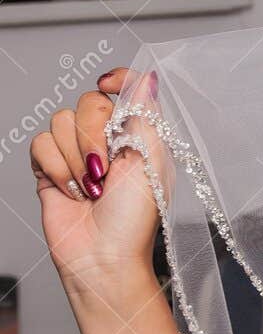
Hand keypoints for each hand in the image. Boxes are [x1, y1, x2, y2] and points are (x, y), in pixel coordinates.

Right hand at [30, 66, 163, 302]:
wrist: (103, 256)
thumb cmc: (135, 218)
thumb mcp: (151, 163)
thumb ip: (146, 116)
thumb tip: (147, 77)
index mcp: (138, 135)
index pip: (124, 90)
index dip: (117, 79)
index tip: (108, 83)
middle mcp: (107, 140)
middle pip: (88, 101)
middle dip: (93, 135)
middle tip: (105, 169)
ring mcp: (76, 153)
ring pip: (60, 121)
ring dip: (76, 157)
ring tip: (92, 188)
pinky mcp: (49, 168)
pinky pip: (40, 143)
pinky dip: (56, 167)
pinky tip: (73, 191)